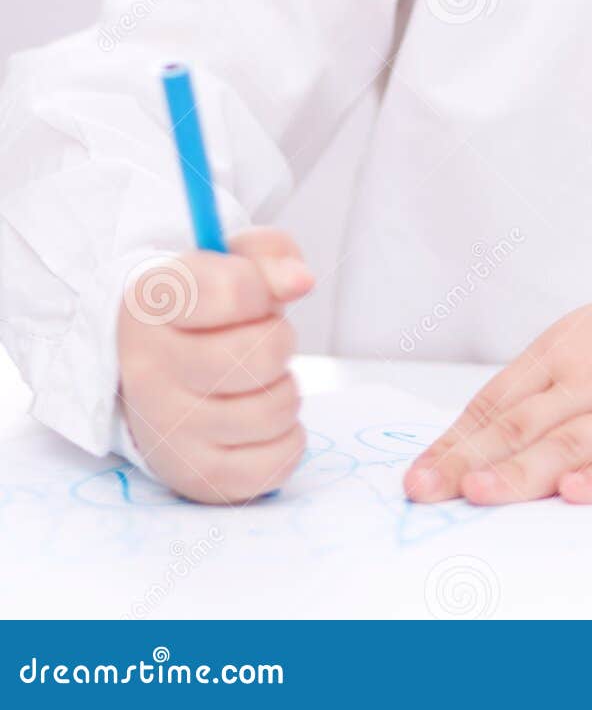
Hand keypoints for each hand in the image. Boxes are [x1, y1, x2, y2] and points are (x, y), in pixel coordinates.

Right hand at [117, 227, 312, 504]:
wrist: (148, 375)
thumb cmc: (203, 311)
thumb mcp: (227, 264)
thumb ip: (268, 256)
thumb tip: (300, 281)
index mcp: (151, 304)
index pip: (235, 290)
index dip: (264, 287)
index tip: (254, 295)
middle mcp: (147, 370)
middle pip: (265, 353)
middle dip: (280, 340)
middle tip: (259, 341)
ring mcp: (168, 431)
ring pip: (277, 407)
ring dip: (285, 389)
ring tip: (256, 382)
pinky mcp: (196, 478)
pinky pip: (279, 461)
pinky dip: (288, 438)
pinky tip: (260, 422)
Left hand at [403, 274, 591, 505]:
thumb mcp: (582, 342)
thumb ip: (534, 389)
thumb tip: (468, 443)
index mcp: (561, 352)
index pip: (496, 404)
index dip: (455, 444)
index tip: (417, 479)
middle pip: (523, 426)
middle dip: (470, 462)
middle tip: (427, 492)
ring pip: (571, 444)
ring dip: (523, 471)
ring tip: (481, 494)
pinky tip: (575, 494)